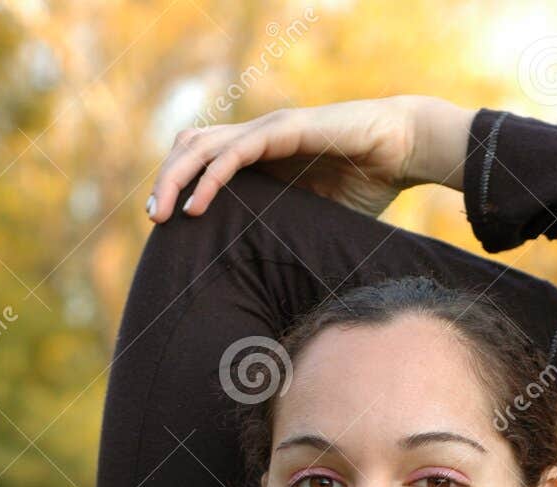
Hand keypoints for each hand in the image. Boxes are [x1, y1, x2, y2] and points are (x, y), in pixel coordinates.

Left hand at [146, 96, 434, 222]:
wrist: (401, 150)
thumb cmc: (367, 187)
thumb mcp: (316, 219)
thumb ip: (289, 235)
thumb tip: (274, 287)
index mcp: (259, 158)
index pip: (201, 161)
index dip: (178, 186)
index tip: (166, 224)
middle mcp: (256, 139)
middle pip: (190, 149)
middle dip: (166, 182)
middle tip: (155, 220)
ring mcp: (267, 131)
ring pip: (202, 147)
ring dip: (176, 179)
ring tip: (164, 213)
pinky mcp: (283, 131)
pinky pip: (235, 152)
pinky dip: (210, 178)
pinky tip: (196, 205)